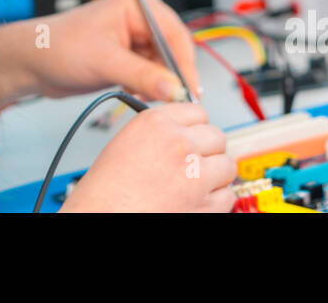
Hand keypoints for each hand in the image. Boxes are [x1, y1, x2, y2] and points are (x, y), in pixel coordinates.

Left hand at [14, 0, 202, 103]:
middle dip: (170, 77)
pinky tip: (132, 92)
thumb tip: (175, 89)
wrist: (33, 62)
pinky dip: (148, 87)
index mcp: (139, 5)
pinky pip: (152, 74)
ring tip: (142, 94)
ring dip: (158, 84)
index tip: (188, 91)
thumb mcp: (104, 62)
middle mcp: (141, 18)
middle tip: (169, 101)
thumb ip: (142, 76)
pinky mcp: (130, 56)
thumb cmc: (59, 47)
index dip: (185, 65)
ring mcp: (136, 38)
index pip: (176, 35)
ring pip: (165, 66)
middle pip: (174, 51)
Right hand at [58, 102, 235, 211]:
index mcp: (156, 123)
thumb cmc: (104, 192)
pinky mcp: (205, 204)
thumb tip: (183, 133)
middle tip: (197, 163)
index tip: (195, 135)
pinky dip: (216, 201)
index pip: (198, 111)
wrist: (100, 216)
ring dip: (216, 175)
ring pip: (227, 165)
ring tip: (196, 185)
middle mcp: (178, 144)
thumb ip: (157, 133)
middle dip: (209, 150)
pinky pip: (227, 196)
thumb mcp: (125, 143)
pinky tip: (197, 202)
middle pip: (217, 136)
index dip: (196, 127)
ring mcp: (195, 174)